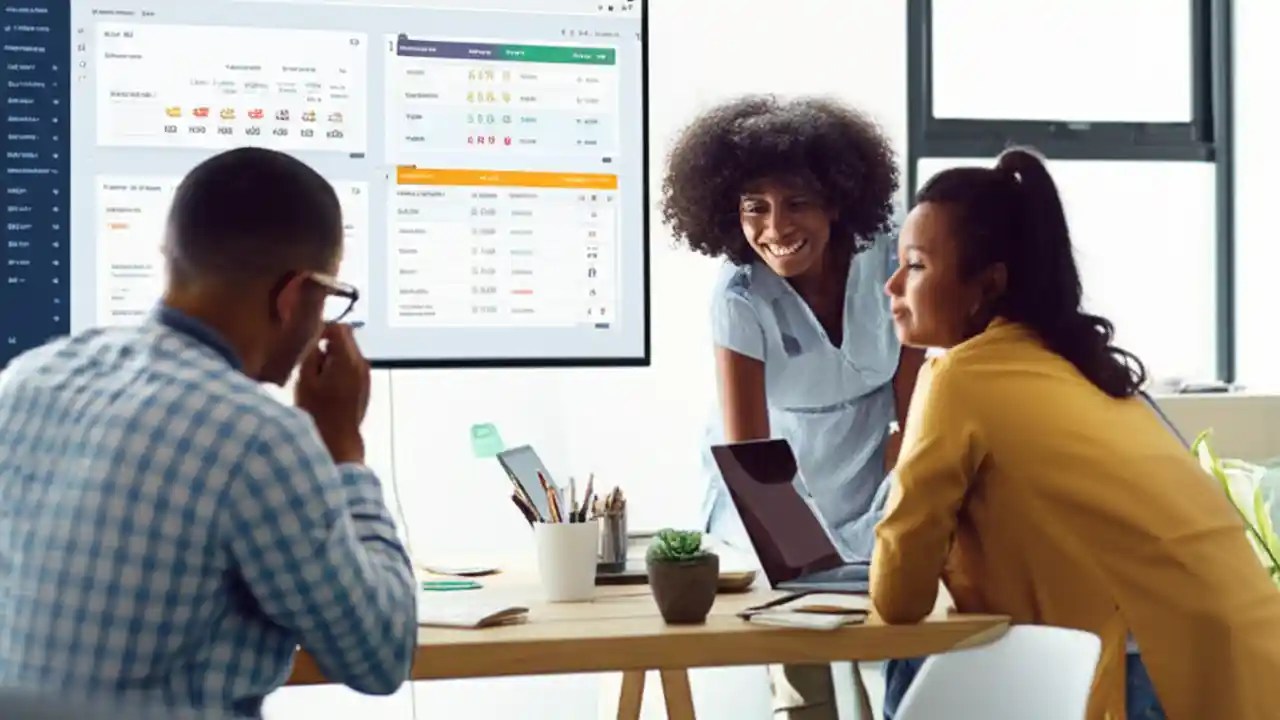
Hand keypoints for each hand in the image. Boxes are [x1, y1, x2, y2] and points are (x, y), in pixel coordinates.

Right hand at [295, 323, 370, 463]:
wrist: (338, 440)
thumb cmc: (317, 411)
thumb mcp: (305, 379)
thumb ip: (311, 353)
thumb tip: (315, 339)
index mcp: (348, 359)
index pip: (338, 328)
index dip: (322, 329)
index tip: (308, 341)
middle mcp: (361, 363)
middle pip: (346, 338)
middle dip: (327, 343)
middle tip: (310, 360)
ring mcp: (365, 375)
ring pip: (349, 352)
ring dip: (333, 356)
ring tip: (317, 375)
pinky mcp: (364, 385)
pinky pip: (352, 366)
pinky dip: (340, 367)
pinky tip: (327, 385)